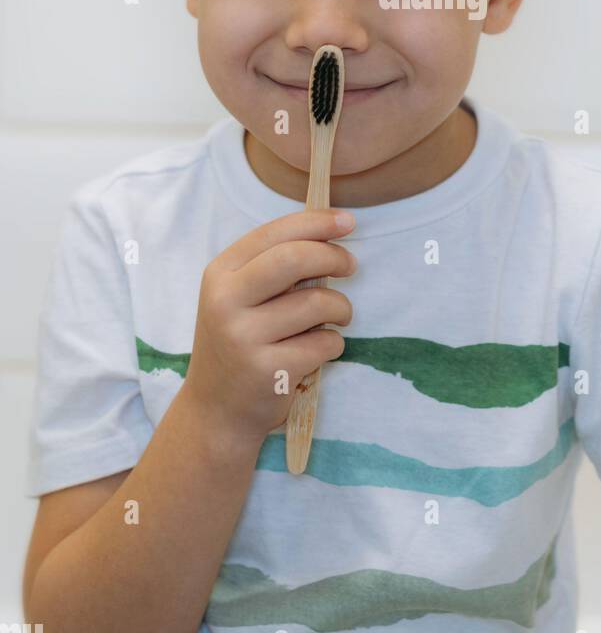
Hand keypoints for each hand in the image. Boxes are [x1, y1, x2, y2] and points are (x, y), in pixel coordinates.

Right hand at [183, 208, 356, 446]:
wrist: (216, 411)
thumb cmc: (239, 341)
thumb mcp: (239, 297)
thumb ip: (273, 266)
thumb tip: (331, 231)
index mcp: (220, 274)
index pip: (275, 233)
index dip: (316, 223)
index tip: (348, 221)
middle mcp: (225, 301)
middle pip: (294, 258)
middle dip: (333, 257)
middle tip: (351, 266)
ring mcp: (243, 337)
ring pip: (317, 303)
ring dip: (341, 308)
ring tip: (338, 317)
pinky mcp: (266, 371)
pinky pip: (322, 343)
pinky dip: (333, 343)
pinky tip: (319, 351)